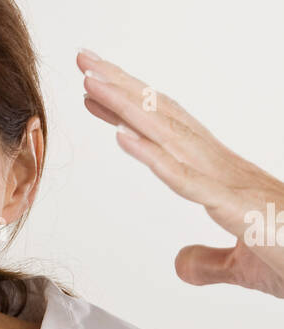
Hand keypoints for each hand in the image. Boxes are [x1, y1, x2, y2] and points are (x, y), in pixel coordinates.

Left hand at [77, 49, 283, 297]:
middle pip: (165, 121)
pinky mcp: (238, 211)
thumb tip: (179, 263)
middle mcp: (224, 171)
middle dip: (123, 89)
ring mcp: (230, 187)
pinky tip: (123, 137)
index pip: (170, 135)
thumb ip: (210, 263)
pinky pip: (187, 180)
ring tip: (93, 82)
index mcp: (223, 179)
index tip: (99, 90)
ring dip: (128, 109)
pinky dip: (154, 157)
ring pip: (169, 139)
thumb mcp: (243, 267)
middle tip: (86, 61)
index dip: (133, 110)